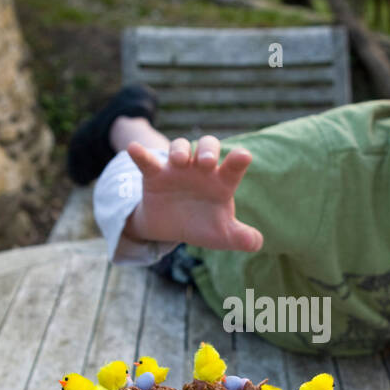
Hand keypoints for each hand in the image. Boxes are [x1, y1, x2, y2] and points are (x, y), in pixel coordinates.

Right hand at [124, 135, 262, 251]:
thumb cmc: (203, 225)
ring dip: (180, 150)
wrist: (171, 228)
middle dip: (208, 150)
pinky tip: (133, 148)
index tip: (244, 155)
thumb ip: (241, 237)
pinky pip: (147, 161)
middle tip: (206, 162)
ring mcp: (177, 169)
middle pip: (207, 146)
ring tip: (179, 161)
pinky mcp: (155, 174)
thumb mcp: (222, 236)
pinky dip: (141, 154)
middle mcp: (201, 169)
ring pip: (179, 147)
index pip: (233, 167)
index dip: (238, 160)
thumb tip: (256, 243)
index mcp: (222, 182)